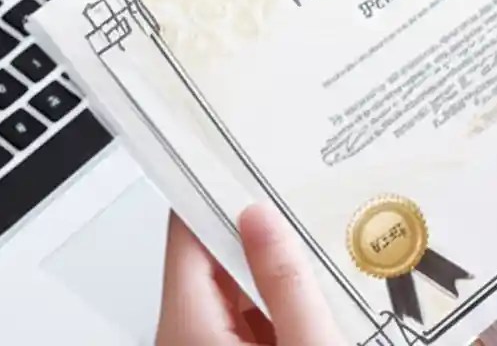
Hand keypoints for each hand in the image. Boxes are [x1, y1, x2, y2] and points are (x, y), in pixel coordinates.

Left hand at [155, 203, 343, 345]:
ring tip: (314, 249)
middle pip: (208, 262)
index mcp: (186, 329)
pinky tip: (311, 300)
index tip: (248, 167)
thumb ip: (286, 284)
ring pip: (228, 291)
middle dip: (254, 234)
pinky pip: (241, 319)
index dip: (217, 196)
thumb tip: (263, 221)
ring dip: (267, 272)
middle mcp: (182, 339)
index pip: (186, 237)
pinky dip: (272, 305)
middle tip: (295, 203)